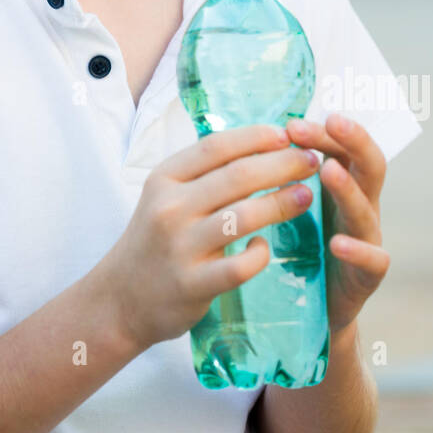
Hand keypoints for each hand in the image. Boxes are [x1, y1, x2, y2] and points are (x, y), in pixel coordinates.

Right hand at [100, 124, 320, 353]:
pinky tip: (264, 247)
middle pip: (237, 177)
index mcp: (164, 179)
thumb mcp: (165, 196)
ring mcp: (180, 247)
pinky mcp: (192, 284)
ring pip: (243, 217)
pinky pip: (239, 266)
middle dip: (282, 165)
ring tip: (306, 196)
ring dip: (281, 203)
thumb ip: (202, 174)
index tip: (287, 134)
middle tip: (311, 161)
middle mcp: (170, 208)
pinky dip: (259, 254)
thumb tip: (259, 146)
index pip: (216, 147)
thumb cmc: (155, 240)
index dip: (256, 138)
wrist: (122, 297)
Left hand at [285, 114, 389, 334]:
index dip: (323, 132)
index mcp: (342, 185)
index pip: (341, 147)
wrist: (314, 311)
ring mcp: (368, 240)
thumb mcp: (293, 206)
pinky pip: (373, 261)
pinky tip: (338, 243)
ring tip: (328, 171)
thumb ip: (282, 175)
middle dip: (351, 141)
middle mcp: (360, 206)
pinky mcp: (366, 277)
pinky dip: (358, 250)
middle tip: (331, 122)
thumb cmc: (301, 248)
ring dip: (348, 188)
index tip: (293, 122)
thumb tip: (248, 136)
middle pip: (367, 165)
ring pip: (366, 208)